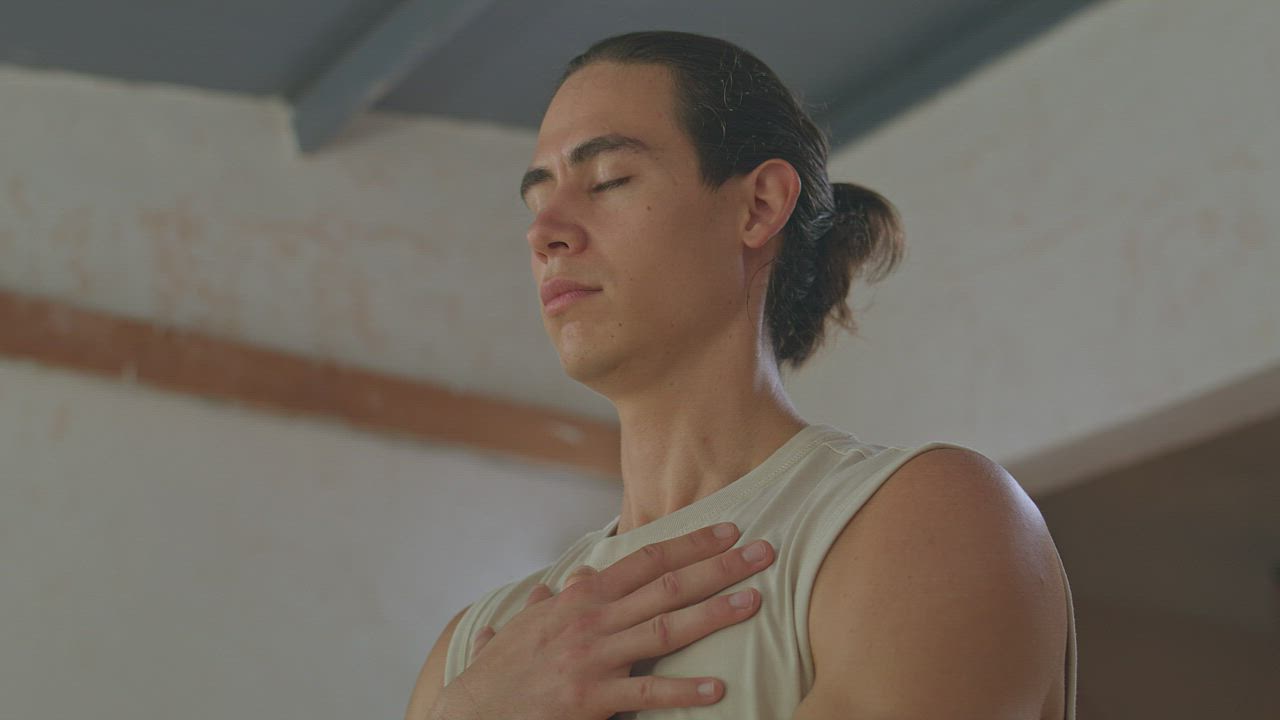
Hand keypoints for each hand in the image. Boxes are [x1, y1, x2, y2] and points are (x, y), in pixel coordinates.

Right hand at [430, 522, 774, 719]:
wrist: (469, 714)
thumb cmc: (498, 673)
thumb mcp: (523, 627)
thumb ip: (549, 604)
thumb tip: (562, 584)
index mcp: (580, 599)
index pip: (645, 559)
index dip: (690, 543)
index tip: (728, 529)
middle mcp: (590, 620)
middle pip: (666, 586)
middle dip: (719, 566)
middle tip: (764, 551)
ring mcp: (592, 658)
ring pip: (665, 629)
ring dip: (713, 614)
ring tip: (754, 602)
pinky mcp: (591, 699)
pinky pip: (646, 693)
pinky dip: (683, 690)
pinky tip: (717, 687)